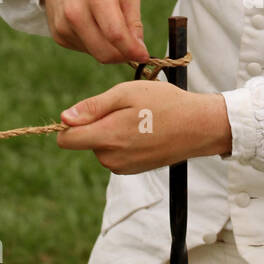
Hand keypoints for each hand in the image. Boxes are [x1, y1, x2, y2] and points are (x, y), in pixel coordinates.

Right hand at [37, 0, 148, 64]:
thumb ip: (134, 19)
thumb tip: (138, 48)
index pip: (116, 35)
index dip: (132, 50)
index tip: (144, 55)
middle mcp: (75, 13)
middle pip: (104, 52)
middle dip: (123, 56)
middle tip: (133, 48)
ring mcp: (63, 25)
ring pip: (95, 54)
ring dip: (109, 48)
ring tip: (108, 24)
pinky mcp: (57, 34)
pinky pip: (83, 49)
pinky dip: (94, 43)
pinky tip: (92, 24)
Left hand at [56, 80, 231, 172]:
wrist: (199, 126)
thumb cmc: (164, 104)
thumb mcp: (126, 93)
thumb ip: (93, 107)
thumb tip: (64, 118)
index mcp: (107, 138)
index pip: (66, 140)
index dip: (70, 124)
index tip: (89, 112)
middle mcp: (112, 159)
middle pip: (85, 142)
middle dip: (97, 126)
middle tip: (126, 111)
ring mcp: (123, 168)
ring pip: (101, 148)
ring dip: (111, 134)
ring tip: (139, 120)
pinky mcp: (133, 170)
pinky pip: (116, 155)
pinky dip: (124, 143)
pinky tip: (145, 132)